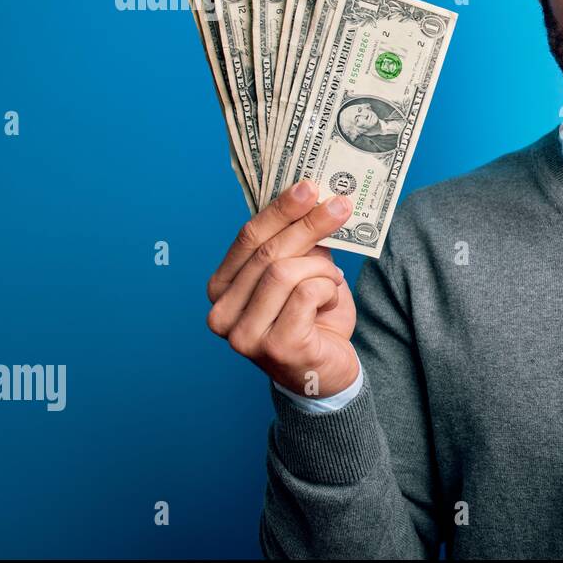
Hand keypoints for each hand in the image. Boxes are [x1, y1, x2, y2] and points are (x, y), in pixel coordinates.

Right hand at [205, 180, 358, 397]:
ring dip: (321, 268)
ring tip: (333, 279)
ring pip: (286, 272)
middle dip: (309, 224)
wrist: (327, 376)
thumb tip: (314, 199)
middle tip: (341, 205)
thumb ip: (297, 245)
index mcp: (222, 290)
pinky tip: (330, 302)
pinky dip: (327, 290)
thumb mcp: (302, 274)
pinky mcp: (274, 347)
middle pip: (267, 253)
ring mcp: (244, 334)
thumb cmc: (313, 321)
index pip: (248, 239)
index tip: (309, 186)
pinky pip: (307, 294)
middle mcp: (222, 314)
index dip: (280, 210)